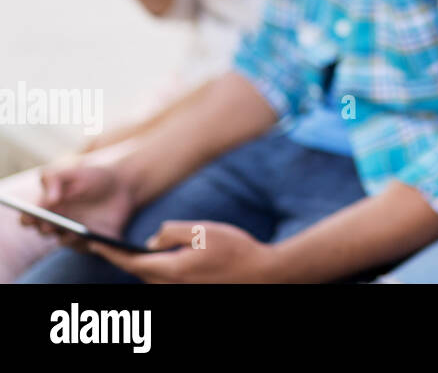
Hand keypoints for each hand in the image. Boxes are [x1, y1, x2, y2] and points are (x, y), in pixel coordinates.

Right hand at [20, 162, 132, 249]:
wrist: (124, 185)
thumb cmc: (94, 177)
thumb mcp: (73, 172)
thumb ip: (54, 179)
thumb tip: (49, 200)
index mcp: (48, 209)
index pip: (28, 219)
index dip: (27, 219)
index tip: (32, 216)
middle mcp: (58, 224)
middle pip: (44, 231)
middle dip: (47, 228)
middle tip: (51, 223)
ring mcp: (75, 234)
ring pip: (65, 241)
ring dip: (68, 237)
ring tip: (75, 231)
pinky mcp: (94, 241)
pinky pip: (88, 247)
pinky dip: (90, 244)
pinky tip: (95, 238)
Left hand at [89, 221, 278, 282]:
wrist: (261, 273)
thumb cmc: (235, 249)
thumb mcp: (203, 230)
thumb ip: (172, 232)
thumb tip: (151, 241)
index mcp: (171, 269)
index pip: (131, 261)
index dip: (110, 252)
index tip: (93, 243)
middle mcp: (171, 285)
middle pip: (138, 273)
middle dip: (122, 259)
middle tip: (106, 246)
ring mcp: (180, 291)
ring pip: (150, 278)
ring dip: (140, 266)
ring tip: (130, 252)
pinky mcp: (189, 291)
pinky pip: (164, 282)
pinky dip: (155, 272)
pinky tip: (160, 261)